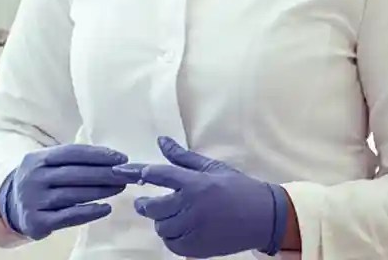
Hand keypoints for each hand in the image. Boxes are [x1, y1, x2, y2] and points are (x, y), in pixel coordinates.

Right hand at [0, 144, 129, 240]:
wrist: (12, 207)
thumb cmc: (41, 180)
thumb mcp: (47, 163)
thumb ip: (71, 159)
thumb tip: (111, 158)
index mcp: (36, 159)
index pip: (71, 153)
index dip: (98, 155)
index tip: (121, 158)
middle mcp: (33, 178)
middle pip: (74, 174)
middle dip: (104, 173)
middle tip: (126, 174)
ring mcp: (33, 200)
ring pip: (73, 194)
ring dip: (101, 191)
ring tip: (120, 188)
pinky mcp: (37, 222)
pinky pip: (68, 216)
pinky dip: (89, 212)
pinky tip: (106, 208)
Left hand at [114, 136, 287, 257]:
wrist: (263, 216)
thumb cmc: (238, 187)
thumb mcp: (211, 167)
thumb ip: (182, 157)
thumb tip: (161, 140)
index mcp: (195, 182)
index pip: (158, 174)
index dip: (138, 172)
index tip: (124, 172)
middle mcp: (192, 206)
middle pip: (154, 206)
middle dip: (145, 204)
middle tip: (143, 203)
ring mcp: (195, 228)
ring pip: (161, 226)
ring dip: (160, 221)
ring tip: (167, 216)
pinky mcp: (198, 247)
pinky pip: (172, 244)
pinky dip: (170, 237)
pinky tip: (177, 229)